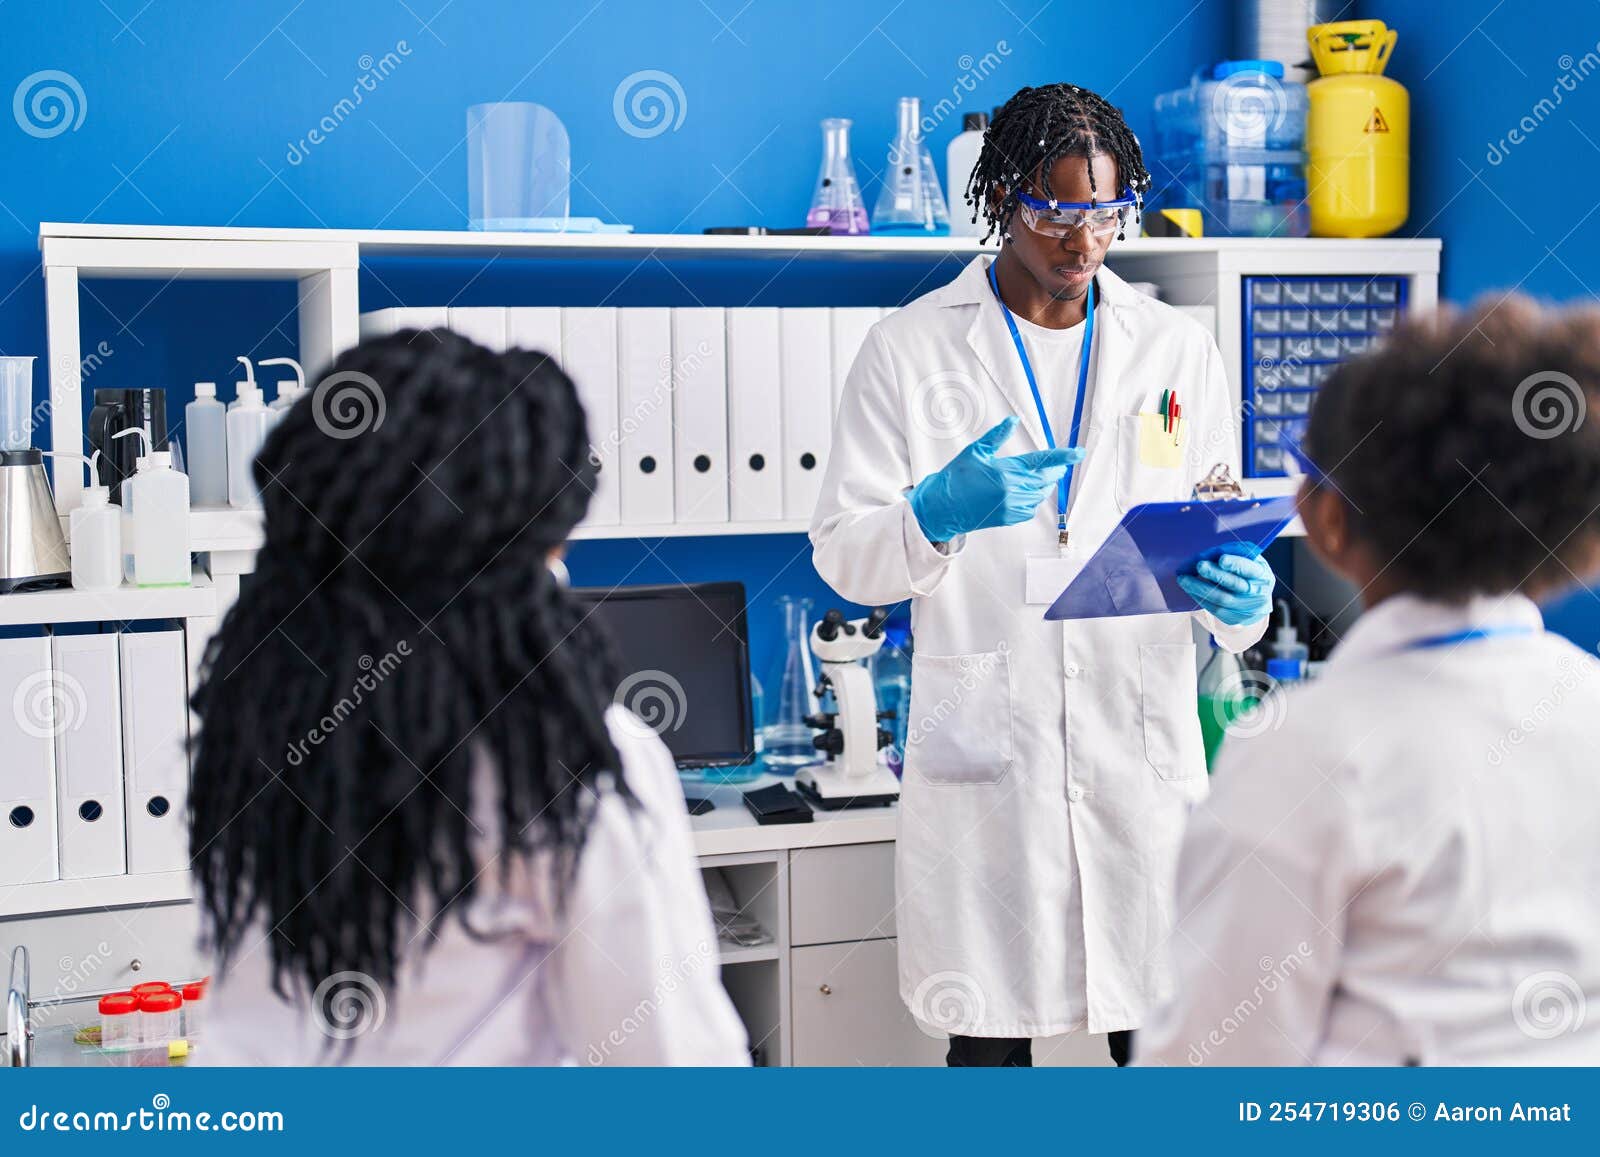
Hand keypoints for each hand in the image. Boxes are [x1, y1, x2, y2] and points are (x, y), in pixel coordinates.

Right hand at [909, 417, 1085, 543]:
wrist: (942, 507)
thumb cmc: (956, 478)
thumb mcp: (976, 452)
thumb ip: (997, 437)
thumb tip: (1012, 422)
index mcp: (1005, 471)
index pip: (1041, 461)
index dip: (1063, 456)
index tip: (1078, 453)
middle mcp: (1012, 490)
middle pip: (1045, 479)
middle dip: (1055, 470)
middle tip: (1060, 464)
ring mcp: (1011, 506)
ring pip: (1040, 494)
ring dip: (1045, 484)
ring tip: (1045, 477)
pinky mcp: (1008, 518)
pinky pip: (1031, 508)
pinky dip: (1034, 498)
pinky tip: (1029, 492)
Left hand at [1177, 545, 1274, 626]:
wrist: (1256, 600)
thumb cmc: (1249, 574)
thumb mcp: (1249, 560)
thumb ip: (1234, 553)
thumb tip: (1210, 553)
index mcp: (1263, 575)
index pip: (1250, 569)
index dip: (1236, 564)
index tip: (1222, 559)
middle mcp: (1258, 594)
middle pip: (1234, 585)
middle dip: (1215, 574)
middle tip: (1199, 565)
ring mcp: (1246, 609)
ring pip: (1221, 599)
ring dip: (1200, 587)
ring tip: (1184, 578)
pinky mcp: (1233, 618)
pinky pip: (1214, 608)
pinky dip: (1199, 597)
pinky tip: (1189, 588)